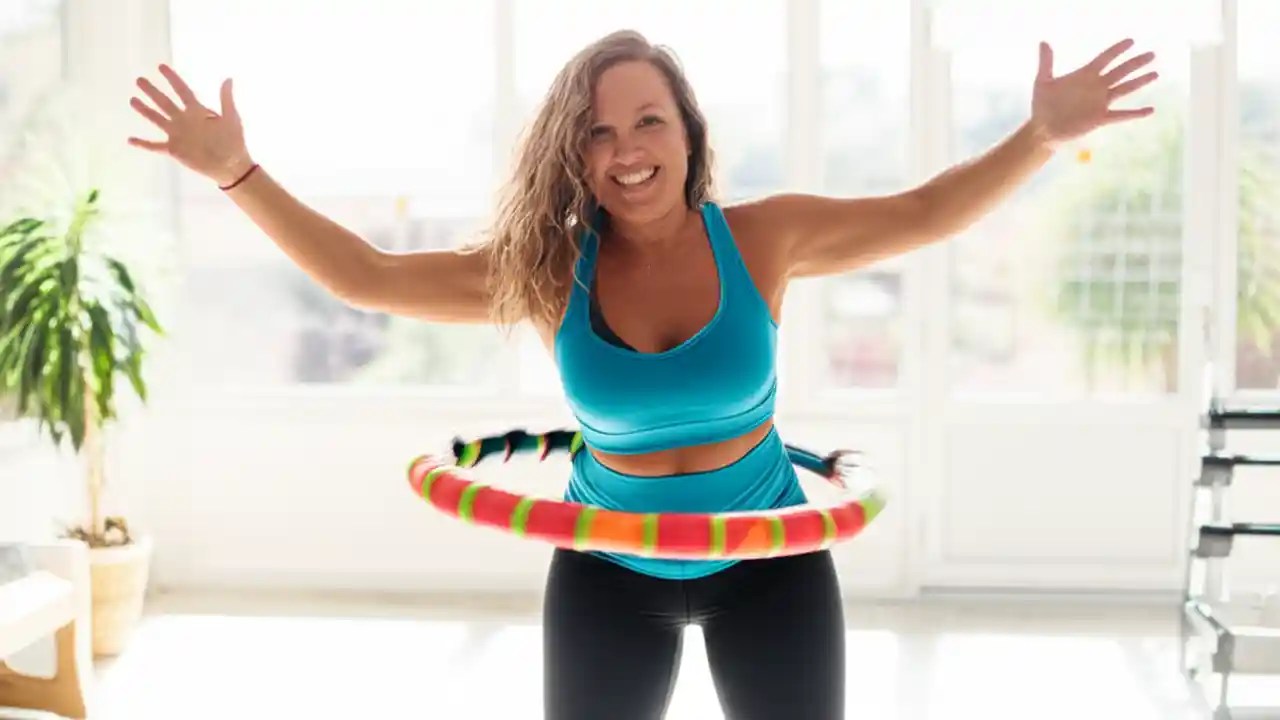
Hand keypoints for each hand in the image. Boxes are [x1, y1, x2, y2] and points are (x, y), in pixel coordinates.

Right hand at [127, 65, 254, 186]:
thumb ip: (226, 99)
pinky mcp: (174, 150)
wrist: (232, 165)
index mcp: (197, 111)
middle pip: (164, 102)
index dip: (172, 79)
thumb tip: (228, 78)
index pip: (182, 91)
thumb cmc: (234, 141)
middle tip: (139, 80)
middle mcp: (184, 120)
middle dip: (152, 91)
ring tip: (132, 100)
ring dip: (145, 110)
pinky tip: (130, 140)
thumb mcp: (232, 118)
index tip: (161, 67)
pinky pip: (155, 146)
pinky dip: (143, 144)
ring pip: (157, 119)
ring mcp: (178, 135)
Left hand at [1030, 38, 1157, 146]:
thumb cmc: (1042, 105)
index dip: (1117, 50)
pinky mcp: (1100, 118)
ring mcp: (1100, 102)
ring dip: (1139, 81)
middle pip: (1120, 71)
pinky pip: (1121, 115)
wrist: (1042, 128)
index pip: (1105, 59)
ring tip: (1155, 73)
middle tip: (1151, 54)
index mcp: (1084, 75)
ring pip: (1124, 89)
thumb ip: (1046, 62)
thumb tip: (1043, 42)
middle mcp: (1096, 87)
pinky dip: (1135, 113)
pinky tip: (1150, 110)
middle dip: (1135, 63)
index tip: (1131, 41)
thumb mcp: (1043, 82)